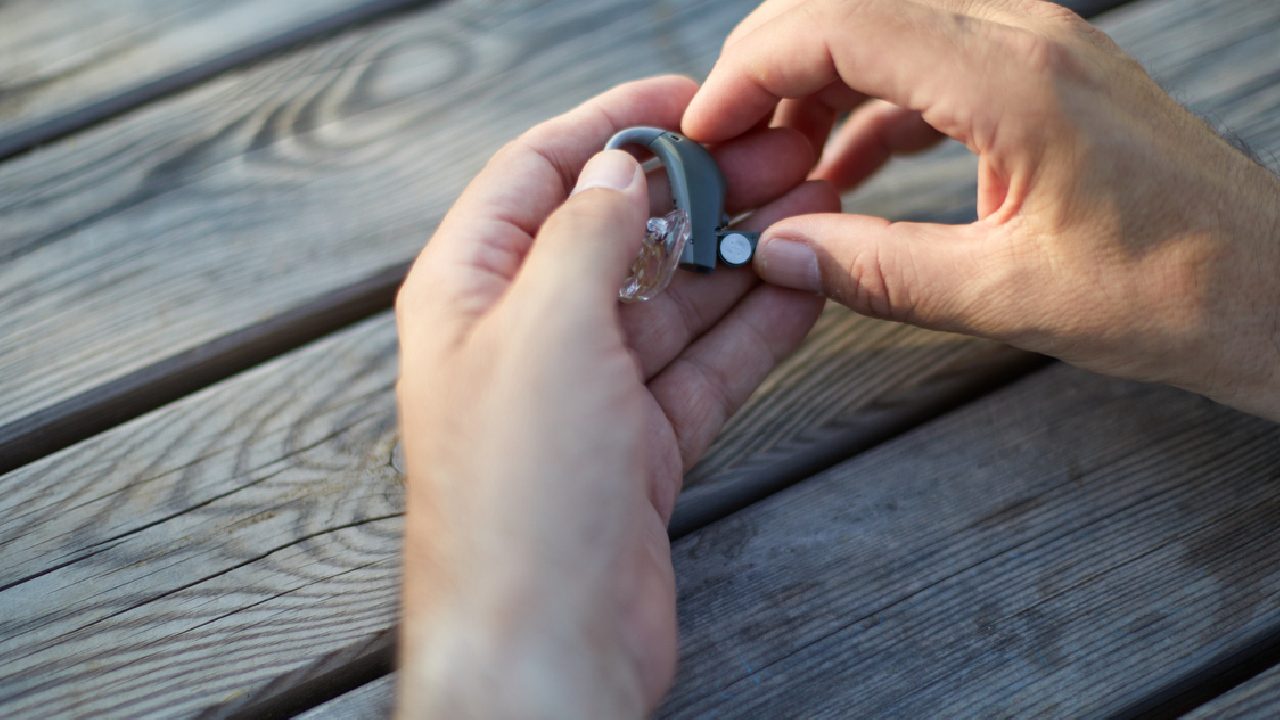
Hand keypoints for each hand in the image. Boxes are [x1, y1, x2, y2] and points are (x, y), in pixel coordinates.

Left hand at [394, 75, 838, 717]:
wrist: (545, 647)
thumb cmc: (518, 496)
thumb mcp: (546, 331)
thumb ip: (584, 236)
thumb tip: (617, 167)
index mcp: (469, 291)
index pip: (539, 171)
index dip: (614, 124)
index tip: (691, 97)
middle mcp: (523, 335)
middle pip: (619, 233)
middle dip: (699, 188)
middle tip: (784, 153)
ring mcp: (585, 394)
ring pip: (672, 299)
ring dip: (739, 253)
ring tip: (814, 206)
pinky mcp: (637, 448)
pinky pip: (701, 367)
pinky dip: (751, 328)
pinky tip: (802, 288)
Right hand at [683, 0, 1279, 418]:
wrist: (1274, 291)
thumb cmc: (1173, 292)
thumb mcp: (1006, 295)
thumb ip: (874, 269)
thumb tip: (774, 252)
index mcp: (1012, 79)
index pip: (839, 25)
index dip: (750, 71)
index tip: (704, 129)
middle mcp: (1023, 36)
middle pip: (851, 5)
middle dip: (770, 66)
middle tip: (727, 144)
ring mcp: (1036, 46)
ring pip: (885, 26)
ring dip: (818, 85)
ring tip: (779, 164)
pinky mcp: (1042, 76)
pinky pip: (926, 62)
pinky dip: (870, 107)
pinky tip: (845, 171)